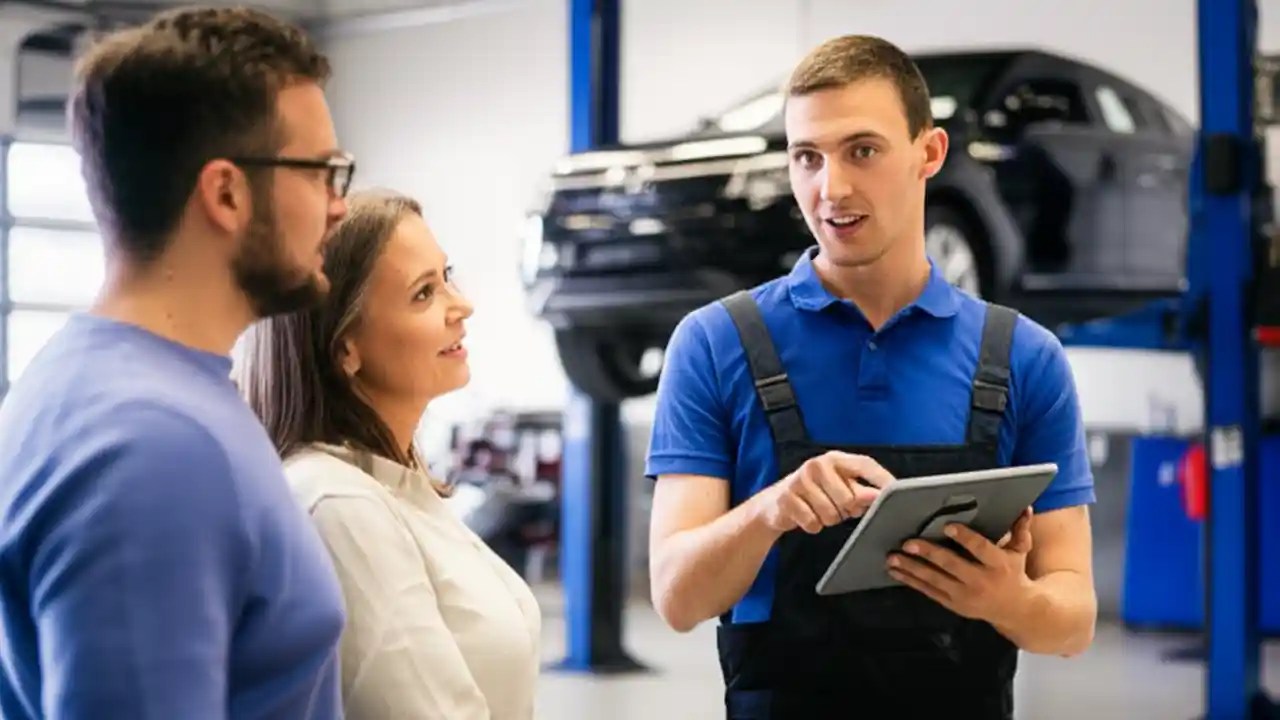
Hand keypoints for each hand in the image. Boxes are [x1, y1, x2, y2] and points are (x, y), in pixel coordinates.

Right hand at [756, 451, 893, 533]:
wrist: (775, 503)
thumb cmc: (816, 495)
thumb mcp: (841, 489)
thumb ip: (862, 491)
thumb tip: (879, 496)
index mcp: (836, 459)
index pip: (866, 465)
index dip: (884, 480)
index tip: (898, 494)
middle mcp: (818, 464)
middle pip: (851, 498)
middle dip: (848, 510)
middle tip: (838, 507)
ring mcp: (801, 480)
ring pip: (832, 514)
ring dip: (829, 520)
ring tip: (821, 511)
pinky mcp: (787, 498)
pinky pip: (813, 523)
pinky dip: (813, 526)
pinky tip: (807, 517)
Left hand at [886, 507, 1034, 622]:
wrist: (1017, 611)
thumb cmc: (1014, 573)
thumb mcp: (1020, 551)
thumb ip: (1019, 529)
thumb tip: (1024, 507)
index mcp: (998, 565)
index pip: (980, 549)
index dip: (964, 538)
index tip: (947, 526)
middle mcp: (981, 581)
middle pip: (951, 565)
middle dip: (928, 553)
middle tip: (908, 542)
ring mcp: (965, 596)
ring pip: (935, 580)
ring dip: (912, 568)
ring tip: (892, 557)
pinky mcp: (953, 605)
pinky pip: (929, 592)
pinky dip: (911, 581)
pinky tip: (895, 571)